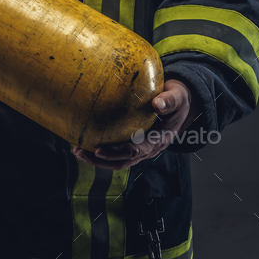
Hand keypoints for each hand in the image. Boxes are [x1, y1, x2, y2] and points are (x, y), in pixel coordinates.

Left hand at [72, 78, 199, 169]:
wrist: (181, 101)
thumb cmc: (178, 97)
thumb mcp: (178, 97)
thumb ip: (170, 100)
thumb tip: (157, 104)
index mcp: (158, 141)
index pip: (135, 152)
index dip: (117, 153)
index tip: (99, 150)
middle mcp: (148, 148)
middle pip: (122, 161)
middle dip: (100, 160)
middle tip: (80, 152)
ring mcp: (141, 147)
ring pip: (117, 159)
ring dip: (97, 158)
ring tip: (77, 150)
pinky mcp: (134, 141)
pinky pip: (117, 148)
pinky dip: (102, 147)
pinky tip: (86, 138)